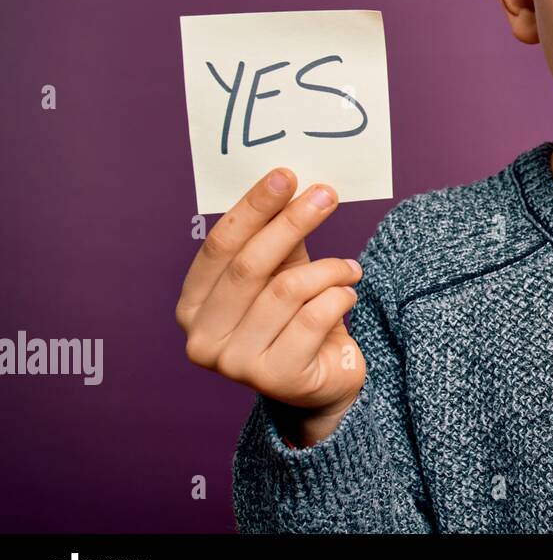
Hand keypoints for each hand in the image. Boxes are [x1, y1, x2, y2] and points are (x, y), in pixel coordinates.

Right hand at [175, 168, 366, 443]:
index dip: (253, 208)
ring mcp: (234, 364)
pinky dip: (339, 297)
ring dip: (329, 269)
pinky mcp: (274, 379)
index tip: (285, 176)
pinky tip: (348, 295)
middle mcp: (202, 338)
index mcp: (194, 306)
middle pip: (250, 265)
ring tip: (351, 267)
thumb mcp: (282, 273)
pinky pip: (314, 318)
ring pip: (287, 290)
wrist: (323, 383)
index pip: (220, 246)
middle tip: (326, 195)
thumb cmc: (297, 320)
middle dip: (292, 223)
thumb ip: (278, 239)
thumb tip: (289, 184)